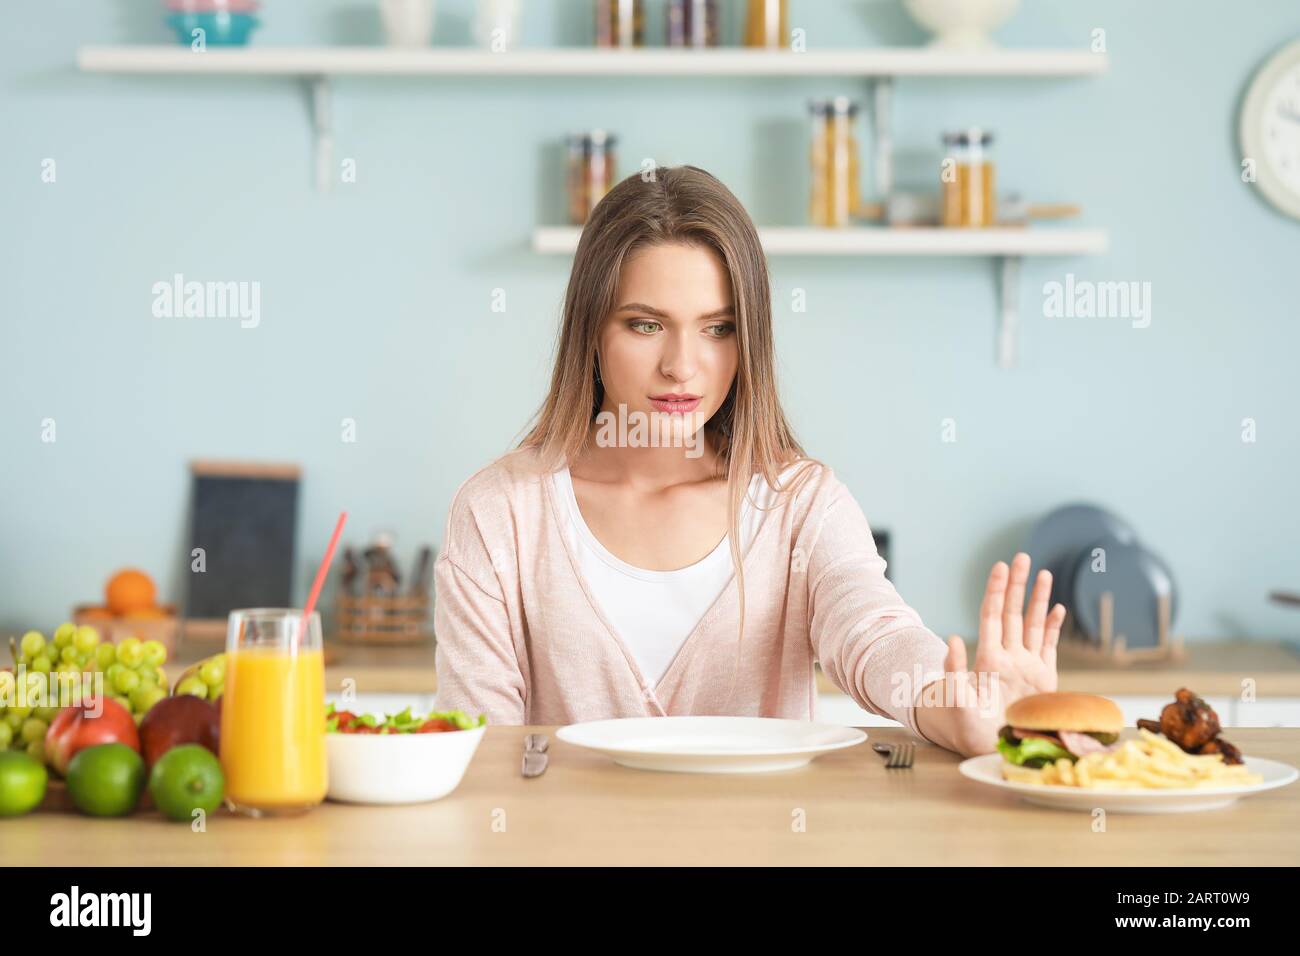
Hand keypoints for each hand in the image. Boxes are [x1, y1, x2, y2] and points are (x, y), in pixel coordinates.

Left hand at [939, 553, 1065, 753]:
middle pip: (1013, 613)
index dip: (996, 591)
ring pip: (1033, 625)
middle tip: (1022, 556)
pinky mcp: (1042, 681)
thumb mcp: (955, 700)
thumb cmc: (965, 727)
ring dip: (1038, 600)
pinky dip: (1052, 628)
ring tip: (1044, 573)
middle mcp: (1007, 657)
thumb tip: (952, 637)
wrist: (987, 750)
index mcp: (988, 659)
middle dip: (1017, 585)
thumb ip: (955, 670)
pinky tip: (1057, 609)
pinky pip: (1048, 648)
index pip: (992, 615)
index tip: (1000, 566)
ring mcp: (1026, 667)